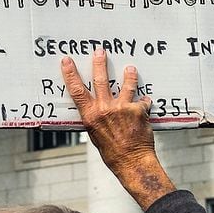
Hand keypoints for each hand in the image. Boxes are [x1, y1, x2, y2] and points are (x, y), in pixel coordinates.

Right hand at [61, 49, 175, 209]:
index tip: (67, 60)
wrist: (131, 161)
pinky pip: (142, 100)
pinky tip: (146, 102)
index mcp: (90, 116)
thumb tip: (94, 107)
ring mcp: (122, 108)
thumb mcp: (94, 134)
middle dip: (100, 63)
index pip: (77, 90)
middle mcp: (104, 109)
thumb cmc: (111, 151)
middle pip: (101, 80)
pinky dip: (144, 101)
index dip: (70, 74)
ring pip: (125, 84)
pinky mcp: (137, 110)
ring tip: (130, 68)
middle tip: (100, 51)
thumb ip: (94, 118)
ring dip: (129, 75)